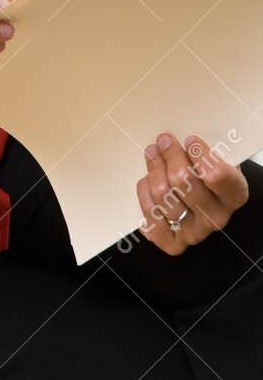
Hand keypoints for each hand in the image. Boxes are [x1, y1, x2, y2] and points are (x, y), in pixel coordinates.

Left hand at [136, 132, 248, 254]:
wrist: (206, 200)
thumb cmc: (208, 174)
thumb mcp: (218, 158)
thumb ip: (204, 150)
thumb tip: (181, 136)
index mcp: (234, 194)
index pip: (216, 175)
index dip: (199, 154)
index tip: (190, 139)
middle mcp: (217, 217)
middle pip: (183, 181)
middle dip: (170, 155)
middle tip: (163, 140)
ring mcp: (195, 232)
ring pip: (163, 196)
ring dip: (153, 169)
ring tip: (152, 154)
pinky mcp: (174, 243)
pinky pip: (151, 219)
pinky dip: (144, 197)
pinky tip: (147, 183)